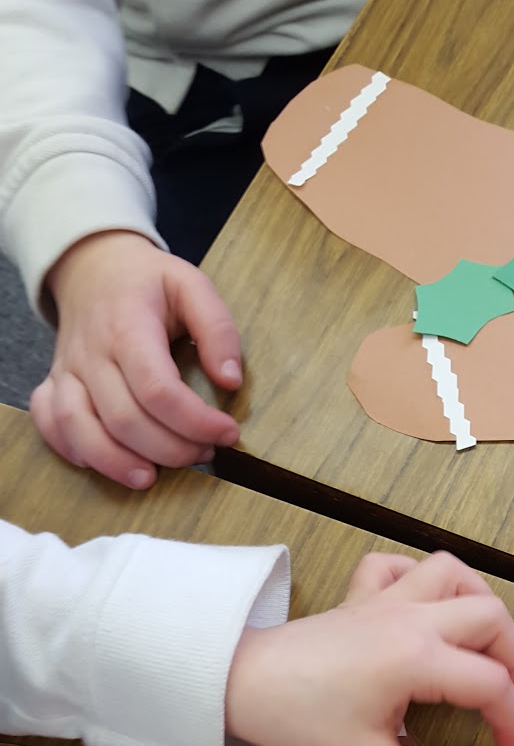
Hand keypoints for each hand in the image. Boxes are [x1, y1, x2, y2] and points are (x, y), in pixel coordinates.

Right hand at [31, 231, 242, 488]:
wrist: (92, 269)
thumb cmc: (147, 283)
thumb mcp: (191, 285)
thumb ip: (217, 328)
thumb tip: (230, 380)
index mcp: (127, 325)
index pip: (158, 389)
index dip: (196, 422)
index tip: (227, 433)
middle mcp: (91, 353)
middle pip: (125, 420)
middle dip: (170, 449)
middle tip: (203, 453)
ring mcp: (68, 371)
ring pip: (80, 429)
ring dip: (117, 464)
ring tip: (153, 477)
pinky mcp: (53, 385)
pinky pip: (51, 425)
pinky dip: (73, 451)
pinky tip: (107, 462)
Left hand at [225, 551, 513, 745]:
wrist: (239, 683)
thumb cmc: (300, 719)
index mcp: (418, 658)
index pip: (491, 683)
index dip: (511, 719)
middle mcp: (410, 618)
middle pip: (489, 615)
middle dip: (510, 655)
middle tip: (502, 696)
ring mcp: (384, 600)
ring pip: (452, 573)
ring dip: (476, 602)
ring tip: (478, 643)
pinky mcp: (358, 596)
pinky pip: (399, 566)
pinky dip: (419, 579)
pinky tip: (421, 610)